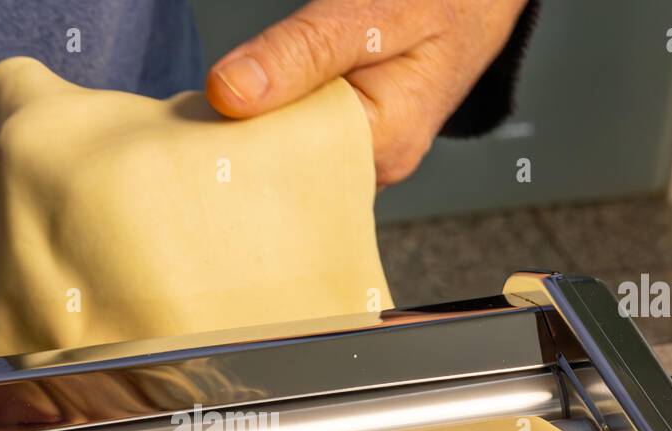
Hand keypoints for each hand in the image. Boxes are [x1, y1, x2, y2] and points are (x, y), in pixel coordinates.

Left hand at [206, 0, 527, 185]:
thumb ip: (301, 50)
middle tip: (193, 122)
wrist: (477, 1)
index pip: (292, 167)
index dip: (243, 147)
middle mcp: (372, 166)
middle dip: (240, 146)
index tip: (200, 125)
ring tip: (214, 114)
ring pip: (287, 157)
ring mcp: (360, 158)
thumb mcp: (371, 12)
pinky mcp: (347, 142)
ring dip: (250, 133)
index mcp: (385, 144)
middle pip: (286, 172)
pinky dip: (268, 124)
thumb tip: (229, 91)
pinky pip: (296, 143)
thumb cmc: (440, 3)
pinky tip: (245, 112)